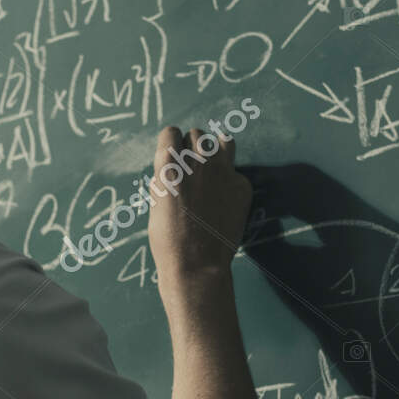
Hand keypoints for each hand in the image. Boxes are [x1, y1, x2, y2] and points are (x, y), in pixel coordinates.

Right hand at [147, 125, 251, 302]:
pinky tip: (223, 200)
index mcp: (170, 164)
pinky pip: (235, 172)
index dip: (170, 144)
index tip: (172, 156)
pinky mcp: (242, 186)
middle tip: (191, 169)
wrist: (197, 266)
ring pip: (222, 141)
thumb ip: (165, 178)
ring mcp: (224, 172)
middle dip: (192, 148)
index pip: (170, 132)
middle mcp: (198, 161)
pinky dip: (230, 181)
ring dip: (214, 152)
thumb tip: (172, 166)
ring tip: (211, 169)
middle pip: (197, 135)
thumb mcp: (156, 202)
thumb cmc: (168, 239)